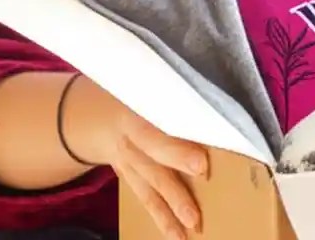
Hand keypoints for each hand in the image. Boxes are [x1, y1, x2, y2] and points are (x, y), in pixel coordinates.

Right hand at [62, 76, 208, 238]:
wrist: (96, 112)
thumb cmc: (137, 94)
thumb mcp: (146, 89)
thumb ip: (174, 99)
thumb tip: (218, 110)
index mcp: (134, 114)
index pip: (155, 135)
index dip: (176, 152)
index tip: (202, 165)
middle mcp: (129, 142)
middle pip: (154, 168)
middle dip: (176, 190)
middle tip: (197, 212)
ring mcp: (127, 164)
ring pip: (149, 190)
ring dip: (169, 213)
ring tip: (191, 230)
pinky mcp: (129, 178)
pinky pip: (145, 199)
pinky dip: (160, 218)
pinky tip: (175, 234)